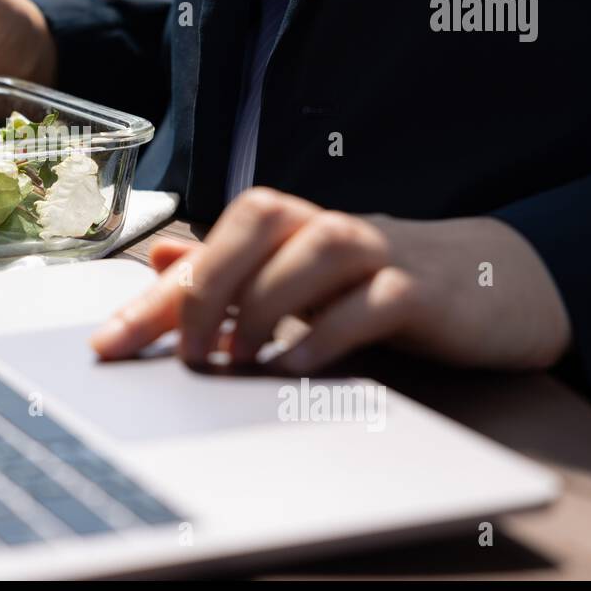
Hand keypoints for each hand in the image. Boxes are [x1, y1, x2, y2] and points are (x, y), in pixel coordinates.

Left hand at [91, 187, 571, 372]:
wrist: (482, 281)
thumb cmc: (370, 280)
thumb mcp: (291, 275)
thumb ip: (229, 268)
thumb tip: (158, 260)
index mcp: (285, 224)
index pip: (206, 249)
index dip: (152, 298)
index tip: (108, 346)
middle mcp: (323, 225)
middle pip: (254, 225)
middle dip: (206, 290)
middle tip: (190, 355)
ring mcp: (377, 251)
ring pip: (313, 252)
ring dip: (264, 307)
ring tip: (238, 361)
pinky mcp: (421, 289)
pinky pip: (370, 301)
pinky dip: (327, 333)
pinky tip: (294, 366)